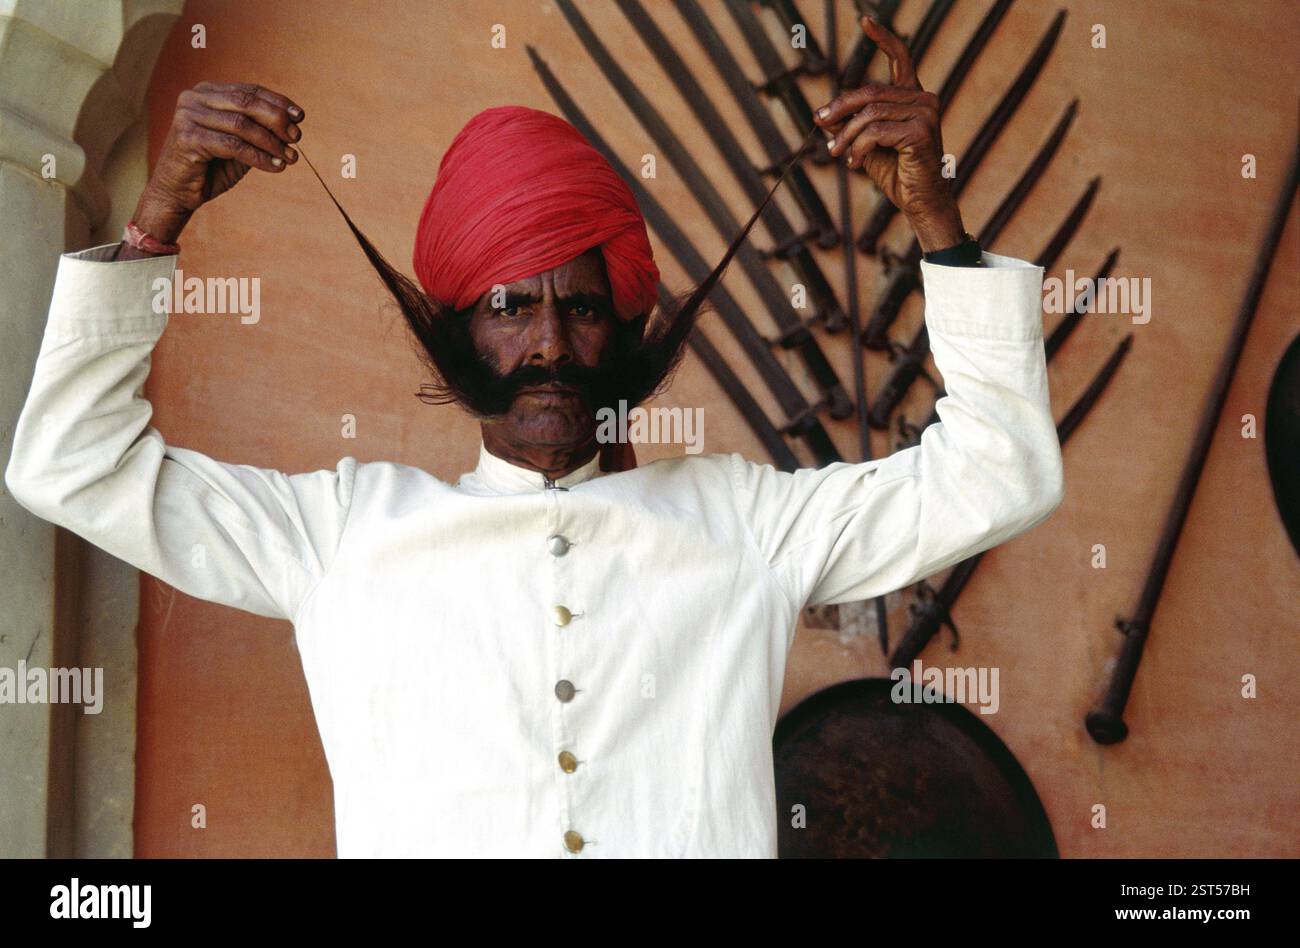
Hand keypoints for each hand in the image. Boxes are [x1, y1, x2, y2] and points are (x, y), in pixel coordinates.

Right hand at [119, 82, 303, 256]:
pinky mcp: (188, 138)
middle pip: (246, 102)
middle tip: (296, 138)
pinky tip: (276, 167)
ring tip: (290, 157)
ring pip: (242, 125)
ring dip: (271, 143)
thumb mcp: (241, 143)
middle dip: (277, 120)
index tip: (300, 117)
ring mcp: (188, 116)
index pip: (249, 90)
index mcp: (207, 92)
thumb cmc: (212, 166)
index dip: (277, 102)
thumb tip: (294, 120)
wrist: (178, 192)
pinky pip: (234, 146)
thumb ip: (261, 129)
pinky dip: (259, 157)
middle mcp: (194, 98)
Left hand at [813, 17, 964, 251]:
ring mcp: (926, 113)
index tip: (864, 20)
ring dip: (846, 136)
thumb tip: (822, 114)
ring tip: (836, 154)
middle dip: (839, 108)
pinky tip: (854, 163)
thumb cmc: (896, 173)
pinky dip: (858, 148)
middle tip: (819, 122)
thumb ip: (848, 126)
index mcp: (913, 98)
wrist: (919, 201)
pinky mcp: (921, 131)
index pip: (900, 59)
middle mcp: (923, 99)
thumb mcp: (864, 145)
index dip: (883, 39)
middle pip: (869, 92)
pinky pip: (876, 132)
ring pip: (869, 114)